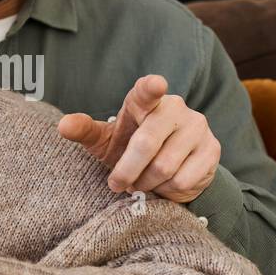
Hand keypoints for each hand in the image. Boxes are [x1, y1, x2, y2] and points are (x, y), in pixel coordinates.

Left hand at [57, 74, 221, 203]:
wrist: (170, 171)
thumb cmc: (130, 148)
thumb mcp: (105, 141)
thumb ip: (85, 131)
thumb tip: (63, 125)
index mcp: (145, 101)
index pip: (147, 91)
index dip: (151, 88)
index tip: (155, 84)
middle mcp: (175, 108)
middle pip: (147, 143)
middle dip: (127, 171)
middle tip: (117, 184)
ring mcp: (197, 127)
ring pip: (164, 166)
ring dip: (146, 183)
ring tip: (142, 182)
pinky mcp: (212, 149)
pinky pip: (184, 179)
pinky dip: (168, 189)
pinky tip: (165, 184)